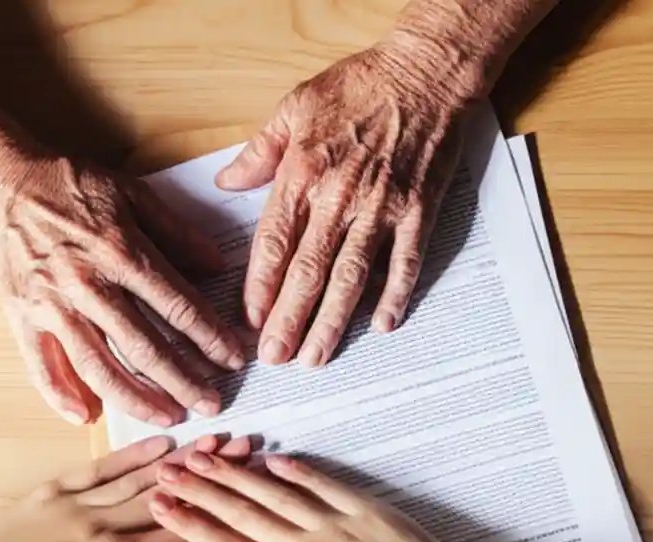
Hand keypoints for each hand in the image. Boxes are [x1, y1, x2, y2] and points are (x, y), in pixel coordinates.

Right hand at [0, 155, 244, 425]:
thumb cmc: (67, 183)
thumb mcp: (130, 192)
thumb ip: (176, 230)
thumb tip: (217, 263)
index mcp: (120, 251)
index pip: (177, 305)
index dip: (210, 336)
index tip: (234, 358)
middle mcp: (88, 285)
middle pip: (144, 346)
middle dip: (183, 380)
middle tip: (212, 404)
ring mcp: (52, 305)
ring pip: (99, 365)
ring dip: (136, 398)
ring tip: (168, 417)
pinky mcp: (22, 316)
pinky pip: (40, 365)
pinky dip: (60, 395)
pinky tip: (87, 417)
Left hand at [0, 434, 249, 541]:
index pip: (181, 534)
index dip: (221, 512)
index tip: (254, 493)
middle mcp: (98, 526)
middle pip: (169, 495)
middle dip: (212, 472)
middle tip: (252, 448)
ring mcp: (73, 504)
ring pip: (139, 476)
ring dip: (183, 457)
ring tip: (219, 438)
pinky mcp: (49, 492)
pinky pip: (99, 468)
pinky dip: (132, 454)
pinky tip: (161, 443)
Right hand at [149, 452, 501, 541]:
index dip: (191, 525)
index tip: (162, 505)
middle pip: (243, 513)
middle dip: (202, 489)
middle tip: (171, 468)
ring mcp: (339, 526)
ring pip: (276, 494)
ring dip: (238, 474)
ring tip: (208, 456)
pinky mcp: (370, 512)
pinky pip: (325, 484)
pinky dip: (298, 471)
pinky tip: (276, 460)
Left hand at [216, 39, 473, 367]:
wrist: (425, 70)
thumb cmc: (360, 84)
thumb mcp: (295, 106)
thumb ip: (260, 151)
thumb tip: (226, 181)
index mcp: (304, 173)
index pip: (274, 243)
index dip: (260, 287)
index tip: (249, 322)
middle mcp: (340, 197)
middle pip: (308, 271)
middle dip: (288, 320)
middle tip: (275, 358)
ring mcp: (383, 207)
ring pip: (352, 277)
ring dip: (332, 321)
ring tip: (316, 356)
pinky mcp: (420, 210)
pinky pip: (406, 262)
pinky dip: (396, 295)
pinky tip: (384, 325)